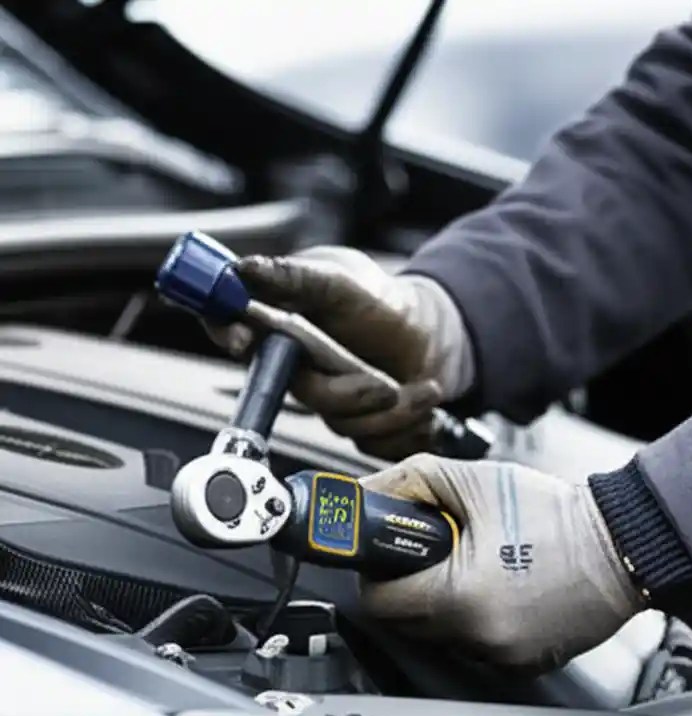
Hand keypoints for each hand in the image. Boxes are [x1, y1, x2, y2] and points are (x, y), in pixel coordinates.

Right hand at [205, 246, 473, 459]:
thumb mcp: (340, 279)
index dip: (227, 335)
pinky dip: (407, 427)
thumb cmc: (382, 303)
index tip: (244, 340)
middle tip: (386, 385)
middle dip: (351, 392)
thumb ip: (295, 276)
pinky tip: (421, 404)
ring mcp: (325, 399)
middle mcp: (296, 367)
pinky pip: (372, 443)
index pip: (229, 329)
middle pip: (300, 393)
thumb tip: (245, 268)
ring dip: (393, 410)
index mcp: (280, 325)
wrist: (435, 336)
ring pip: (342, 423)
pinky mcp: (354, 425)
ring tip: (424, 388)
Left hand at [357, 454, 643, 668]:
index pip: (379, 601)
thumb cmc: (555, 513)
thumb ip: (410, 482)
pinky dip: (481, 621)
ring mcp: (502, 656)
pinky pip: (479, 647)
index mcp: (459, 596)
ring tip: (482, 567)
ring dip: (448, 606)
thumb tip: (364, 496)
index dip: (381, 571)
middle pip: (409, 622)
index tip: (398, 553)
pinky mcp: (524, 665)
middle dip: (416, 585)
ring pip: (443, 637)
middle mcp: (478, 636)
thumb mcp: (475, 481)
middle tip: (444, 552)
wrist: (619, 544)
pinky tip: (507, 588)